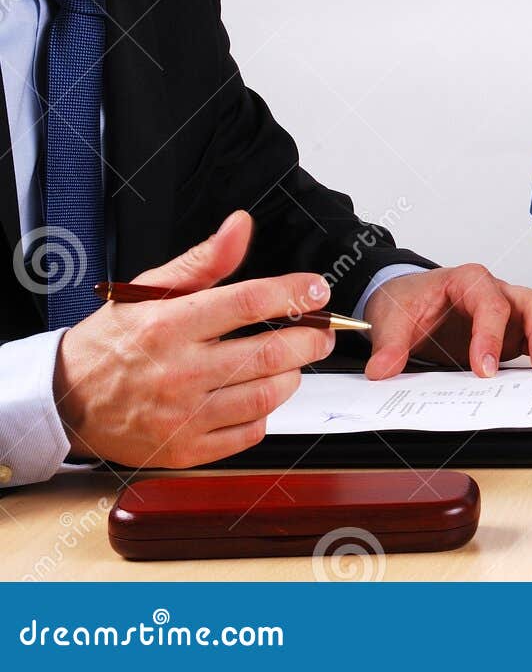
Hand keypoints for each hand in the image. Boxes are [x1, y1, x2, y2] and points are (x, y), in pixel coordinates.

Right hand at [53, 210, 335, 468]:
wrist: (66, 399)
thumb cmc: (113, 342)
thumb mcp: (149, 290)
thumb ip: (203, 260)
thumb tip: (240, 227)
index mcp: (168, 325)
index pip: (249, 302)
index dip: (295, 293)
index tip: (317, 290)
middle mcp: (176, 371)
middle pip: (270, 353)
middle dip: (311, 340)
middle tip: (320, 332)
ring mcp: (181, 416)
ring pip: (267, 395)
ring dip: (292, 375)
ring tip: (290, 362)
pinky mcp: (185, 449)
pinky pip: (249, 432)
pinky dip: (265, 412)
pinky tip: (257, 395)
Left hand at [362, 266, 531, 379]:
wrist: (407, 297)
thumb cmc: (406, 302)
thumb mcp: (391, 319)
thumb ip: (390, 344)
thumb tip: (382, 370)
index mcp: (468, 280)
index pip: (489, 304)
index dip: (491, 336)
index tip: (485, 370)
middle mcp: (496, 289)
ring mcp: (511, 307)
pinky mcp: (516, 327)